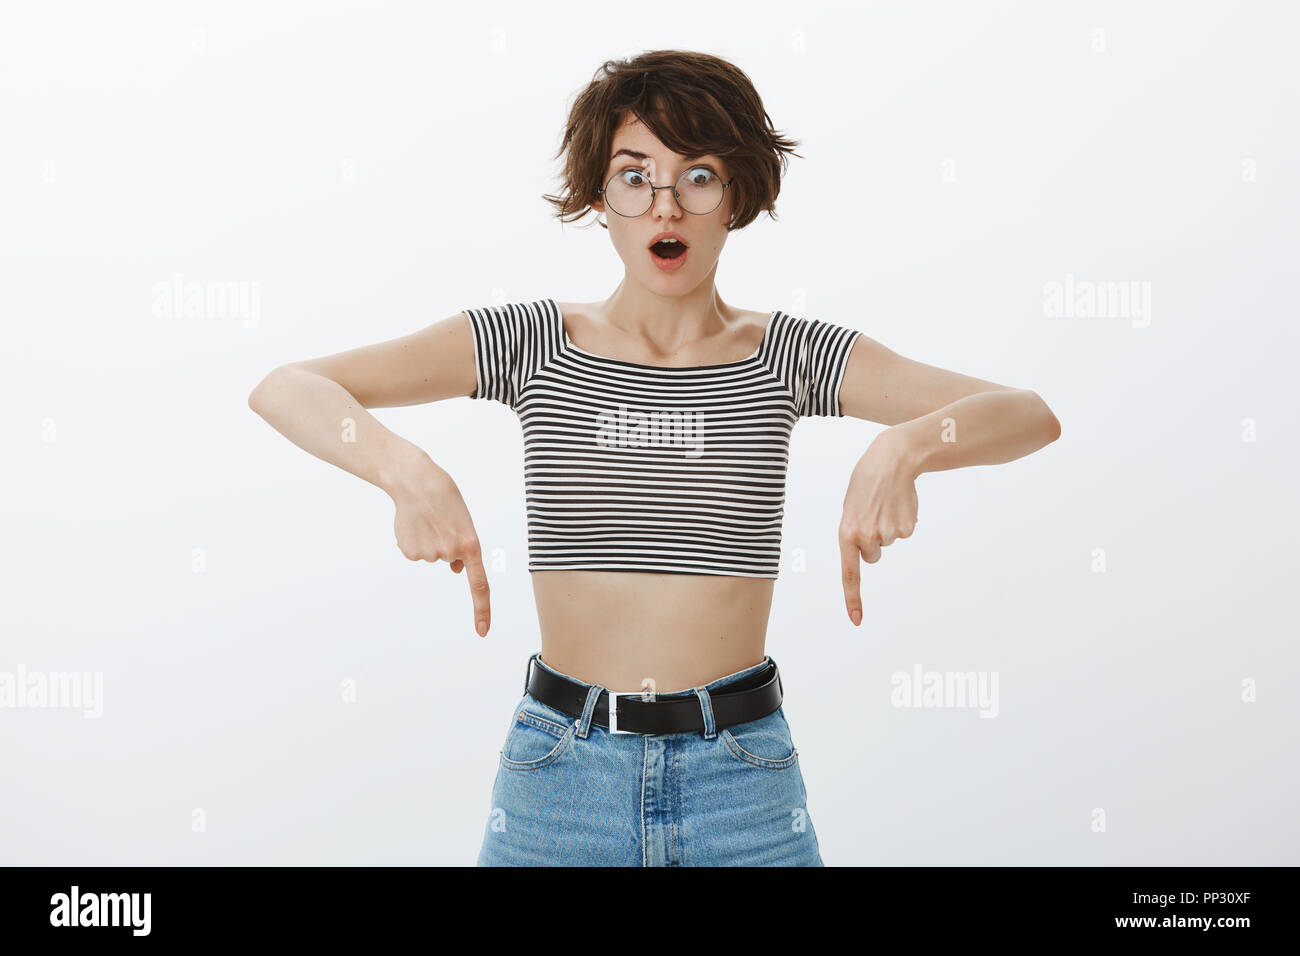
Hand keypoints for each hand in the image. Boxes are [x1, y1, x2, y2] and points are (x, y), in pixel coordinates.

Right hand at [385, 453, 490, 636]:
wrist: (415, 480)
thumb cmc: (443, 498)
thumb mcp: (462, 521)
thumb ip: (464, 548)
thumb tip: (458, 570)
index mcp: (471, 545)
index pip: (480, 585)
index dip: (482, 610)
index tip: (482, 632)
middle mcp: (451, 553)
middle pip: (450, 561)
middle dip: (446, 545)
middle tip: (441, 521)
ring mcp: (430, 555)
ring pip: (431, 556)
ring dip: (429, 541)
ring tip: (427, 520)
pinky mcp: (410, 552)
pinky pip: (416, 553)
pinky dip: (414, 542)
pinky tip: (413, 524)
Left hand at [838, 431, 918, 625]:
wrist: (893, 459)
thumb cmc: (868, 482)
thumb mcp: (851, 508)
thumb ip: (853, 533)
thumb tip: (867, 552)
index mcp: (847, 533)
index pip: (850, 573)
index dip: (853, 599)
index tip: (857, 621)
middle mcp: (866, 537)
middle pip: (872, 556)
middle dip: (873, 540)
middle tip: (873, 513)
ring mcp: (888, 534)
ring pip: (888, 543)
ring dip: (888, 527)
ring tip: (884, 504)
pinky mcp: (907, 528)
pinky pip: (903, 533)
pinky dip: (902, 521)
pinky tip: (898, 503)